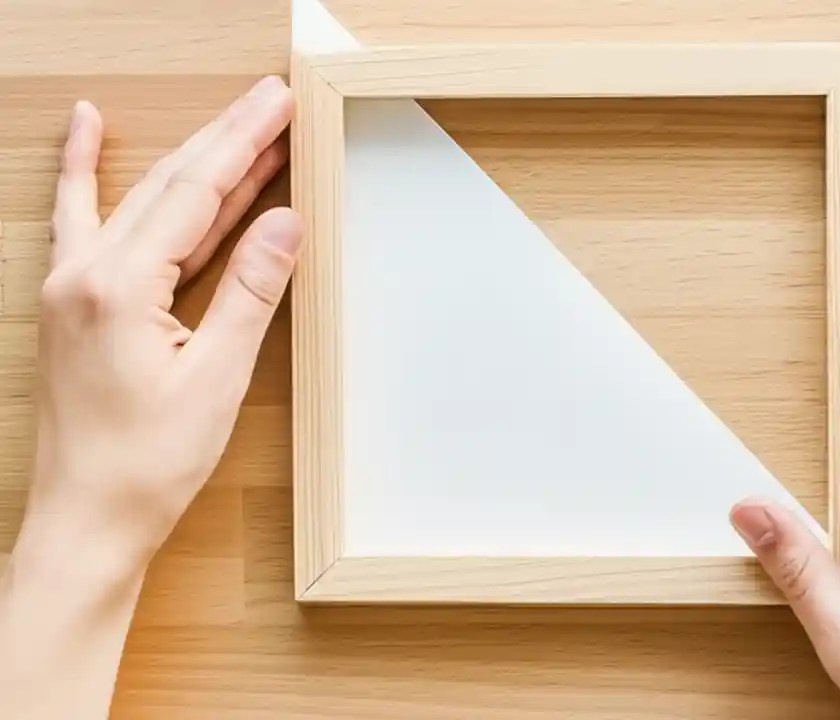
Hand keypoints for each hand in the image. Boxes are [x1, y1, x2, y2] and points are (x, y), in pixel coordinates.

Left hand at [19, 76, 300, 579]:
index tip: (278, 104)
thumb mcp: (216, 377)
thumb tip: (285, 222)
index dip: (244, 144)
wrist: (86, 521)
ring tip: (234, 120)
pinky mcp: (70, 301)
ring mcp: (69, 283)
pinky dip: (84, 170)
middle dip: (225, 137)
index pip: (194, 193)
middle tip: (272, 99)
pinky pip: (79, 215)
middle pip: (167, 183)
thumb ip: (249, 290)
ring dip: (188, 156)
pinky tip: (84, 129)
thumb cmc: (146, 463)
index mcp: (118, 286)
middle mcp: (82, 272)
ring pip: (136, 197)